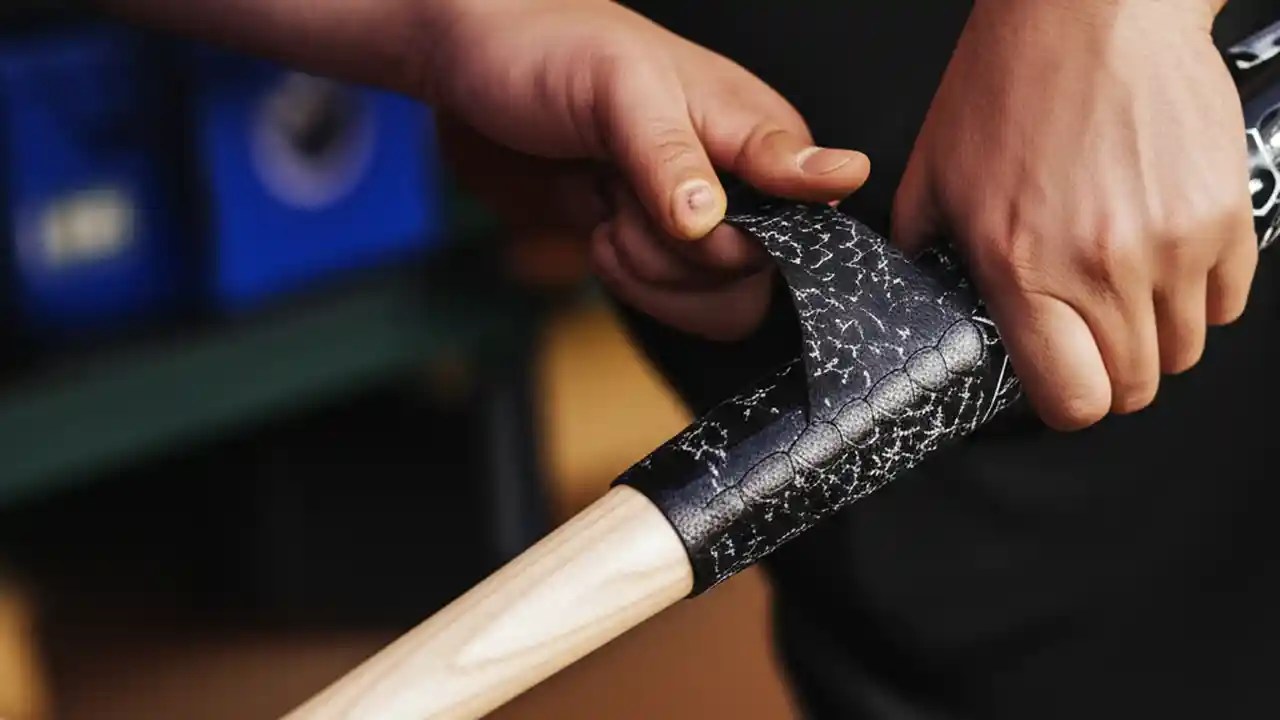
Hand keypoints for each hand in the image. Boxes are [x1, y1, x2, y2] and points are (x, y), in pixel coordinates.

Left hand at [426, 0, 868, 339]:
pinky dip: (628, 281)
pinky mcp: (658, 254)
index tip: (694, 212)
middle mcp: (745, 181)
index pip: (806, 212)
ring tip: (609, 205)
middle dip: (675, 253)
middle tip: (626, 192)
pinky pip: (674, 306)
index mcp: (757, 127)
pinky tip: (602, 230)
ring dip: (644, 267)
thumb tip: (716, 226)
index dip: (758, 233)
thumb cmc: (551, 52)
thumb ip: (672, 155)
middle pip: (754, 273)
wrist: (476, 75)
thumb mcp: (617, 89)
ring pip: (712, 300)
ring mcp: (701, 224)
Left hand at [892, 0, 1255, 430]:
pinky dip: (1197, 296)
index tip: (1058, 382)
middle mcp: (1105, 268)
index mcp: (1023, 268)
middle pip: (1134, 387)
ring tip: (1119, 287)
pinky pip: (1227, 301)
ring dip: (1151, 335)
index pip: (1072, 401)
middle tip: (1086, 336)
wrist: (1092, 11)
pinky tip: (1160, 256)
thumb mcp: (931, 179)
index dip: (1065, 403)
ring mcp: (1174, 244)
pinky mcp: (1224, 215)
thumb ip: (922, 254)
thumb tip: (923, 301)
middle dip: (1108, 375)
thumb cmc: (1010, 84)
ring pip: (1183, 350)